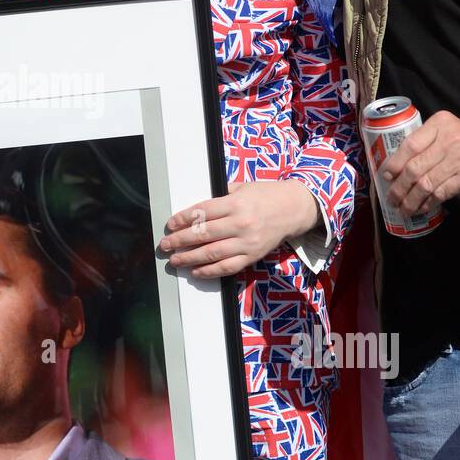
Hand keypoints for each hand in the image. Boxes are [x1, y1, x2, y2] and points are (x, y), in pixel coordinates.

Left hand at [158, 179, 319, 277]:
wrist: (294, 209)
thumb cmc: (265, 195)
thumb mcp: (242, 187)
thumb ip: (220, 196)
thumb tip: (196, 210)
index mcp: (235, 204)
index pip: (201, 213)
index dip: (182, 220)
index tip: (170, 225)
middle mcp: (240, 224)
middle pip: (202, 234)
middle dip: (180, 241)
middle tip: (165, 245)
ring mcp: (246, 242)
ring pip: (212, 253)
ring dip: (189, 258)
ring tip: (175, 260)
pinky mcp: (252, 256)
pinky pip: (228, 267)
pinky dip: (210, 271)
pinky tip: (196, 271)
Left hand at [381, 111, 459, 213]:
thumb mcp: (446, 136)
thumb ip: (425, 144)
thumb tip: (393, 169)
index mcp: (441, 123)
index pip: (410, 144)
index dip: (395, 163)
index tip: (386, 176)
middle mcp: (451, 137)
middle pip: (415, 166)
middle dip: (399, 187)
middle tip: (392, 198)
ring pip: (426, 183)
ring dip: (411, 199)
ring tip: (404, 208)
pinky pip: (440, 192)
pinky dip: (428, 203)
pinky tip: (422, 207)